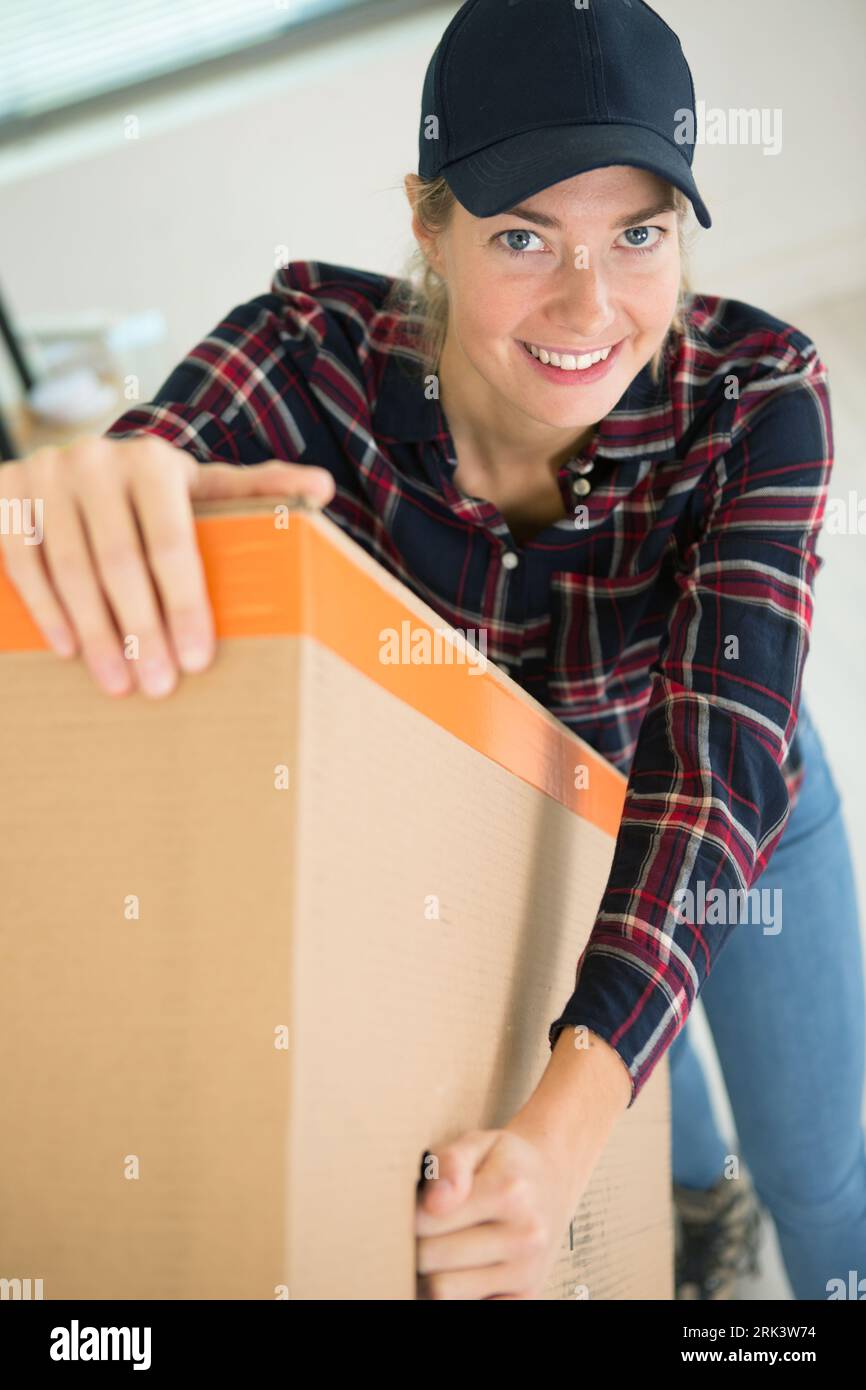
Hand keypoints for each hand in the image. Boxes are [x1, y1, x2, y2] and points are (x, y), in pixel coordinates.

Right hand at [0, 436, 334, 696]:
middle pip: (120, 562)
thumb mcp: (206, 488)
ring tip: (118, 684)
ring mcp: (47, 474)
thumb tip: (323, 489)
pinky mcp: (6, 492)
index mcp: (155, 462)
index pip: (172, 543)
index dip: (185, 604)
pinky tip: (67, 650)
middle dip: (140, 631)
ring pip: (70, 568)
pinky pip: (21, 560)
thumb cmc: (156, 496)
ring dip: (95, 633)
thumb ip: (263, 489)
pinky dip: (44, 608)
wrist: (81, 467)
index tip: (197, 660)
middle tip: (158, 686)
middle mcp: (98, 460)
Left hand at [415, 1121, 589, 1299]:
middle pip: (431, 1258)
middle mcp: (525, 1235)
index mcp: (509, 1191)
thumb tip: (435, 1201)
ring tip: (435, 1248)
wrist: (553, 1180)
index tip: (411, 1206)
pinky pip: (470, 1308)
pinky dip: (454, 1294)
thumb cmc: (504, 1161)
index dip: (407, 1216)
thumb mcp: (478, 1143)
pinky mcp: (527, 1295)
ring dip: (428, 1272)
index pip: (427, 1220)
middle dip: (414, 1244)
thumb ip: (450, 1162)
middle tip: (417, 1229)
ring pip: (443, 1291)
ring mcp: (528, 1270)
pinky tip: (456, 1269)